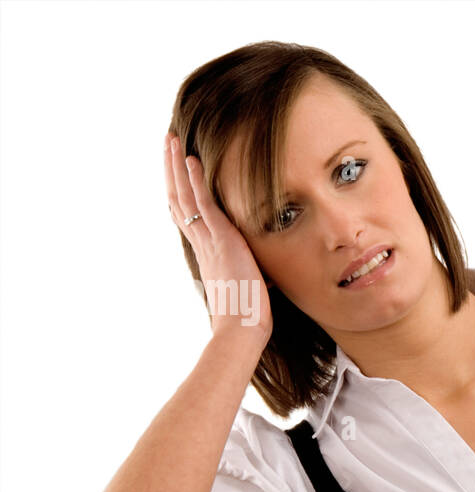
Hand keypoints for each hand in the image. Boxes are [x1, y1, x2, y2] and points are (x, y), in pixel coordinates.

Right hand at [164, 132, 272, 342]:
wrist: (241, 329)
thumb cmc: (247, 315)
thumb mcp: (249, 286)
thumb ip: (251, 274)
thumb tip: (268, 278)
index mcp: (206, 253)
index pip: (188, 215)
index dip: (180, 192)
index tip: (176, 173)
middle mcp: (202, 243)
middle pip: (179, 198)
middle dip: (172, 170)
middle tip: (167, 144)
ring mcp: (209, 240)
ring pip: (185, 195)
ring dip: (177, 165)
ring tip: (171, 139)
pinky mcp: (221, 240)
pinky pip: (204, 204)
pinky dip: (195, 180)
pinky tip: (191, 159)